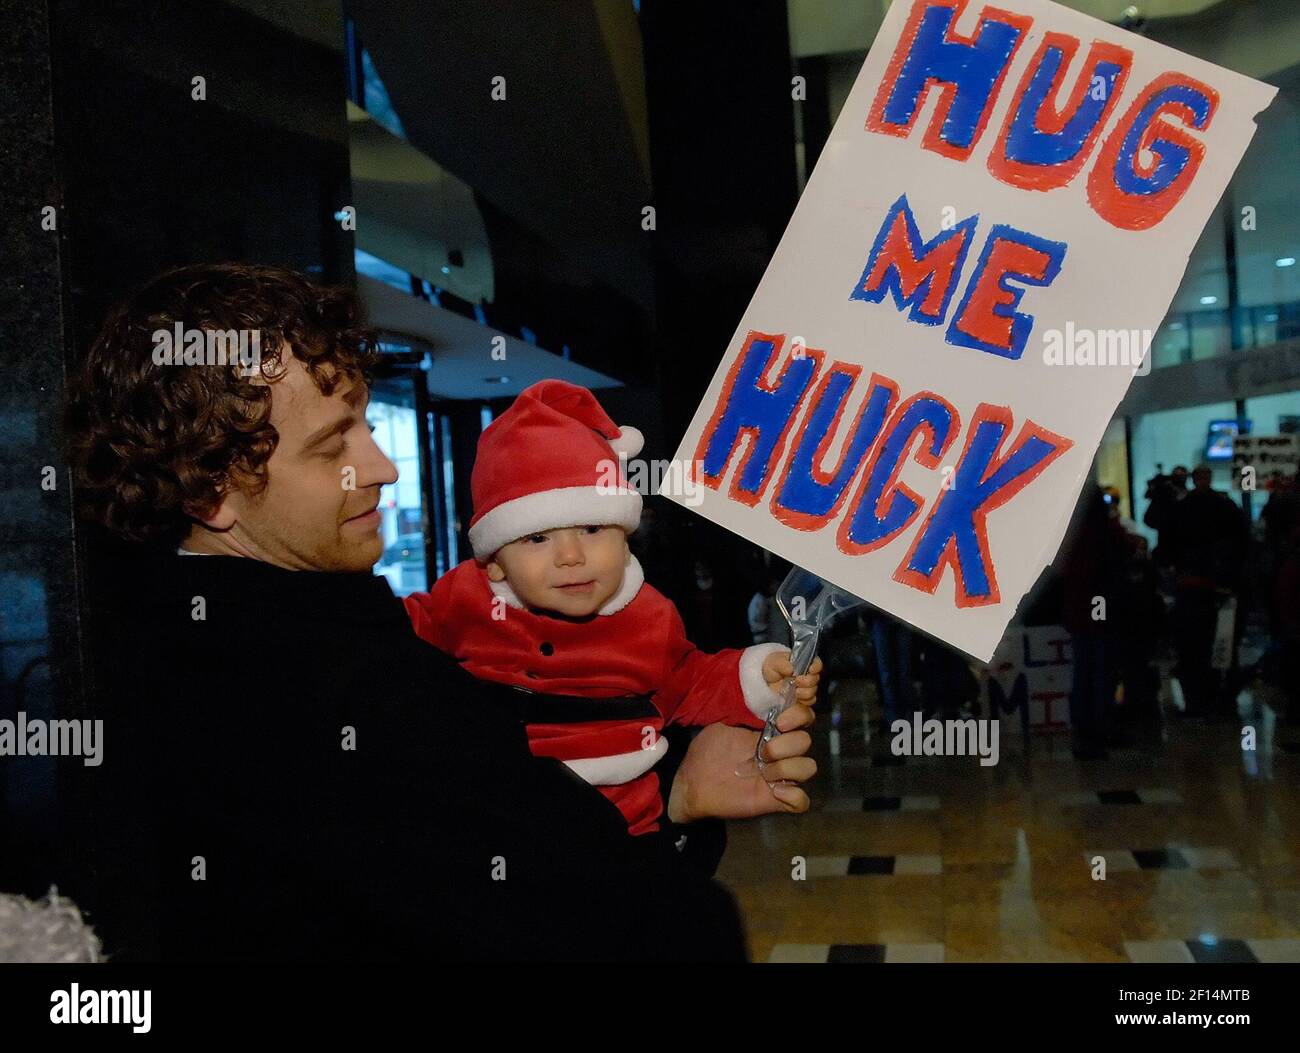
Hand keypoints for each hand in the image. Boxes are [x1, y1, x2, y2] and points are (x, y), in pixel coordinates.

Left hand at [666, 705, 817, 822]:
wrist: (693, 783)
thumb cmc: (707, 751)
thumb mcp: (722, 723)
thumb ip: (744, 712)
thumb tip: (761, 699)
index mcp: (770, 731)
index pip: (803, 716)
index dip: (798, 715)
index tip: (779, 722)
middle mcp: (780, 752)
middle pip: (806, 741)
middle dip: (785, 745)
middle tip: (761, 754)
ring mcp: (781, 776)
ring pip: (808, 768)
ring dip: (788, 769)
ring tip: (764, 774)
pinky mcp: (776, 801)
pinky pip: (802, 801)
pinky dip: (794, 796)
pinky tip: (774, 792)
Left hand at [762, 651, 821, 705]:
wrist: (766, 681)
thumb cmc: (772, 667)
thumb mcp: (774, 662)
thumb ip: (782, 664)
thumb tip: (791, 669)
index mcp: (803, 662)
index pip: (816, 663)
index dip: (816, 666)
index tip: (811, 670)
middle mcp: (807, 675)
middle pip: (816, 679)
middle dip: (807, 681)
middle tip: (796, 681)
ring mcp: (805, 687)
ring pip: (813, 691)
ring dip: (804, 692)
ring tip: (794, 691)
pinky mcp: (803, 698)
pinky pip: (810, 701)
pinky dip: (803, 700)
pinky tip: (795, 698)